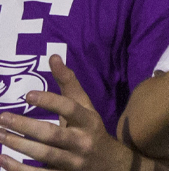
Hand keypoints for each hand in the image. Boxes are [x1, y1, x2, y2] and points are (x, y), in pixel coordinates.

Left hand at [0, 56, 135, 170]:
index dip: (50, 102)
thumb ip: (68, 83)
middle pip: (53, 134)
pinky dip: (18, 168)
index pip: (70, 109)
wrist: (111, 166)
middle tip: (3, 118)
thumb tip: (53, 56)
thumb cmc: (92, 130)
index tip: (28, 95)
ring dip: (19, 145)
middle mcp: (82, 142)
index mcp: (89, 121)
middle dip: (26, 126)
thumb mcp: (85, 107)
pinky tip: (2, 158)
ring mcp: (72, 162)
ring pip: (44, 155)